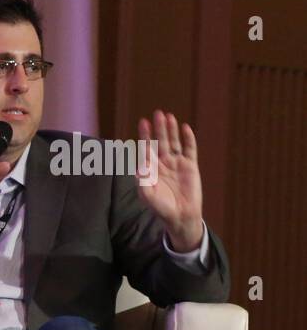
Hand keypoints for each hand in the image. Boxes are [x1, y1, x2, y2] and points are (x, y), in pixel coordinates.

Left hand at [138, 110, 203, 251]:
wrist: (180, 216)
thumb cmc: (161, 207)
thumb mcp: (148, 195)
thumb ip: (143, 181)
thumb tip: (138, 167)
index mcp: (151, 168)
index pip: (147, 148)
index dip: (145, 135)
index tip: (143, 122)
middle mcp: (163, 163)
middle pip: (160, 141)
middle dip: (158, 128)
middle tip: (157, 113)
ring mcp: (177, 163)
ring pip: (174, 142)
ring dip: (171, 130)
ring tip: (169, 116)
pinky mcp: (190, 166)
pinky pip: (190, 149)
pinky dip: (188, 138)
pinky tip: (185, 128)